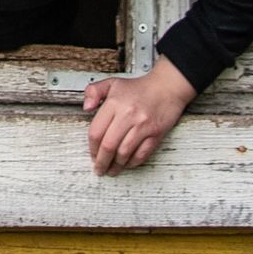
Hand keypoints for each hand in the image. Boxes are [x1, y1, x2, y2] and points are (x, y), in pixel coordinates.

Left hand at [80, 63, 197, 175]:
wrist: (167, 87)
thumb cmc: (138, 88)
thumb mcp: (112, 83)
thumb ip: (93, 92)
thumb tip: (85, 108)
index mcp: (114, 103)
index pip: (96, 132)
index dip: (92, 148)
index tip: (92, 155)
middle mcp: (128, 114)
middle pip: (109, 146)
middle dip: (101, 162)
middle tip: (99, 170)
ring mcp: (143, 125)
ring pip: (124, 153)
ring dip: (116, 166)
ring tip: (112, 170)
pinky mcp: (156, 133)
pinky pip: (141, 154)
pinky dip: (132, 163)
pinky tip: (126, 165)